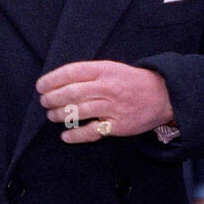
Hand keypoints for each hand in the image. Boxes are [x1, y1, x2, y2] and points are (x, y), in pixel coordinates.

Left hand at [37, 60, 173, 143]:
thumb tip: (58, 80)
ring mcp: (113, 107)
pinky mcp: (118, 126)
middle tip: (44, 102)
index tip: (41, 86)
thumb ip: (89, 73)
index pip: (71, 72)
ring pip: (79, 111)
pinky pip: (92, 132)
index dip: (52, 79)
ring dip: (60, 115)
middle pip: (72, 93)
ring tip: (52, 115)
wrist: (163, 95)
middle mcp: (108, 87)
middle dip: (52, 98)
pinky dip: (75, 135)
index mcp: (104, 70)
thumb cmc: (131, 81)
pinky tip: (65, 135)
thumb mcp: (112, 68)